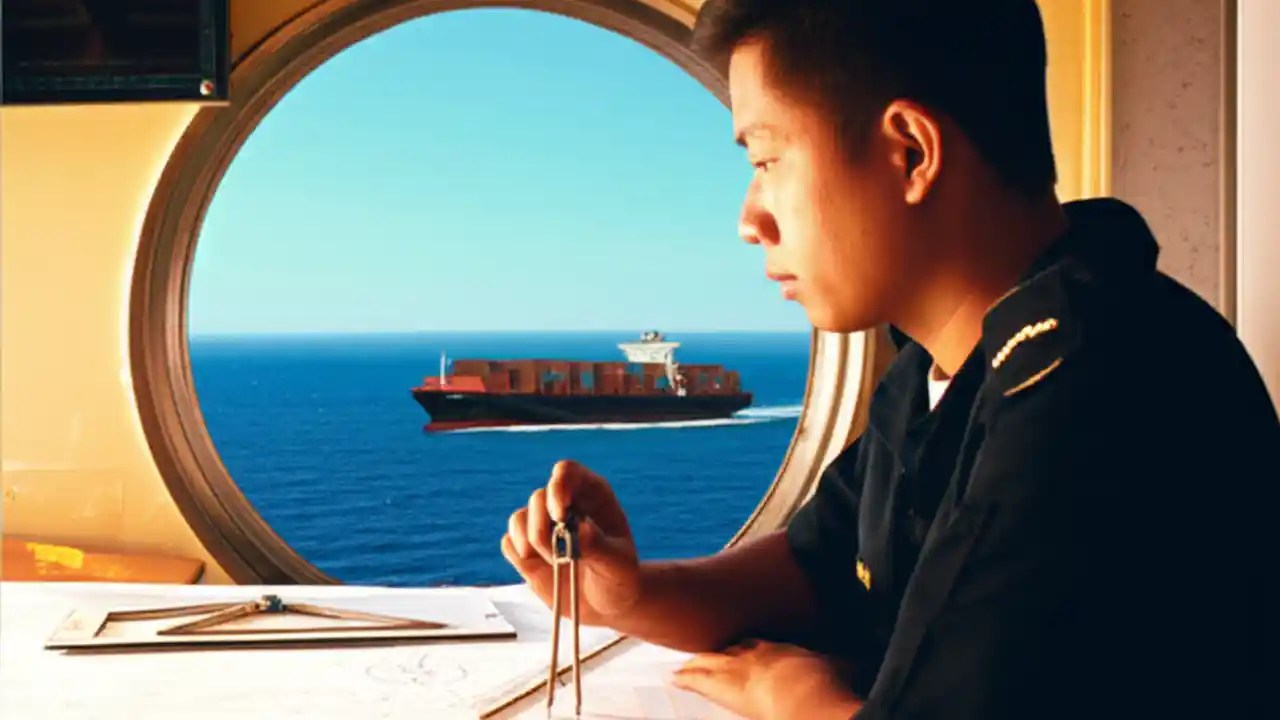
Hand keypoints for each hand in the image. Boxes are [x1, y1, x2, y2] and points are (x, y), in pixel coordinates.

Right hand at [500, 460, 641, 625]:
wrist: (606, 605)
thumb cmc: (619, 578)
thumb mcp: (618, 564)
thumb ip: (599, 546)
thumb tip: (579, 529)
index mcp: (591, 495)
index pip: (566, 472)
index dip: (558, 486)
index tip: (560, 515)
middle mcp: (564, 504)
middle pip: (538, 497)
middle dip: (544, 528)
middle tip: (562, 555)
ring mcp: (542, 525)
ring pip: (518, 519)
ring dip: (532, 544)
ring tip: (556, 564)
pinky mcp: (526, 548)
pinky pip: (508, 542)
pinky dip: (520, 555)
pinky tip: (539, 568)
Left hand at [672, 639, 862, 719]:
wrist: (809, 698)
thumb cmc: (827, 685)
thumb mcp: (841, 667)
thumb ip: (845, 661)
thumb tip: (861, 657)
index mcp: (784, 650)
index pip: (761, 644)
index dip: (751, 646)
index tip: (746, 645)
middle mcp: (759, 653)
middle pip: (735, 648)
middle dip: (724, 649)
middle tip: (710, 647)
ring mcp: (741, 667)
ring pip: (713, 659)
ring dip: (699, 661)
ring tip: (685, 663)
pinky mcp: (728, 687)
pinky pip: (700, 680)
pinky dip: (688, 678)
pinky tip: (675, 677)